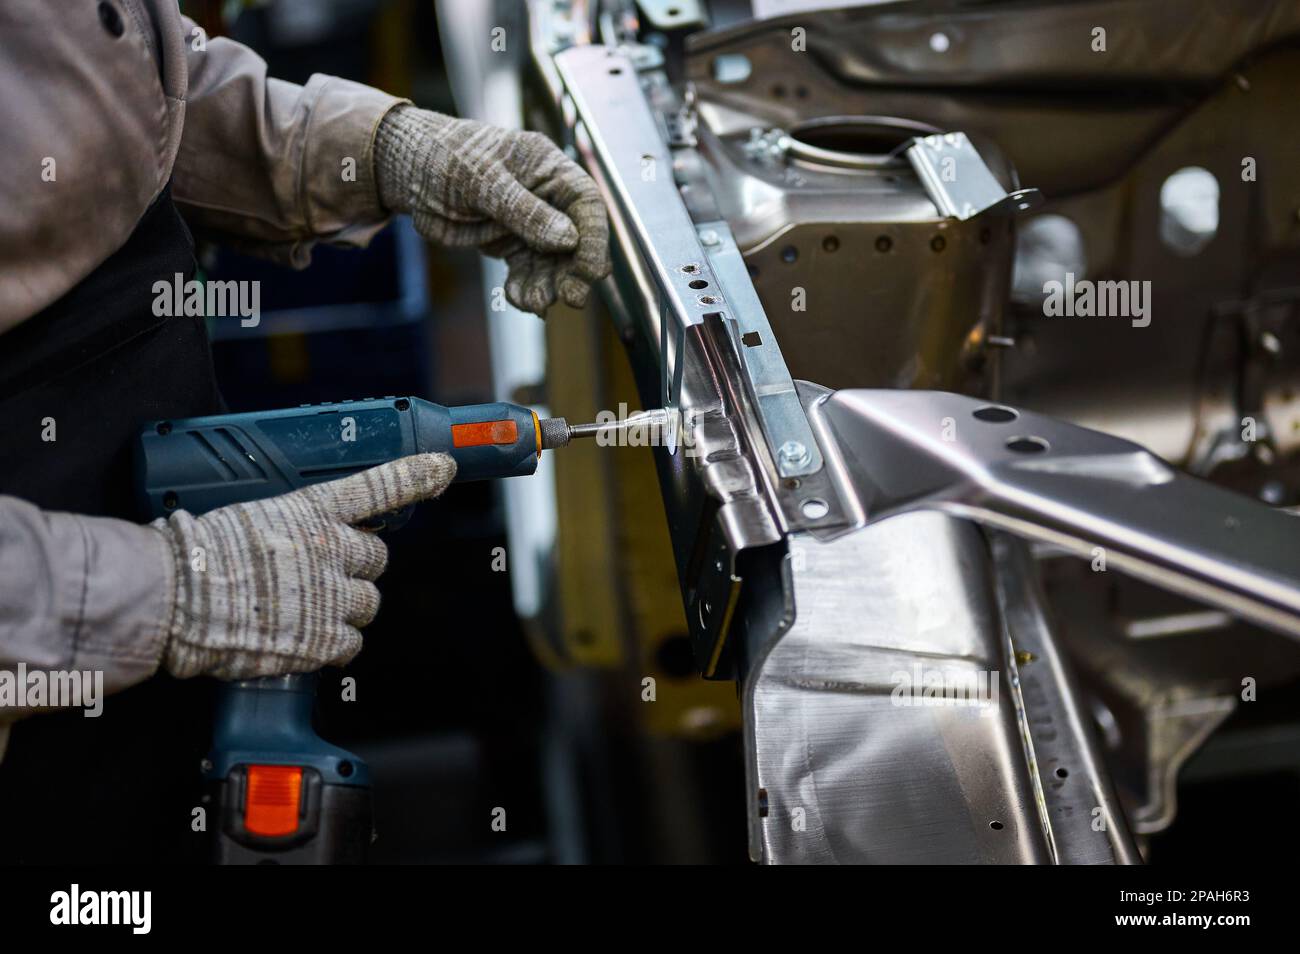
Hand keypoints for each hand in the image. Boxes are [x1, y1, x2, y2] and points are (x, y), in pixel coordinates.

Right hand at [153, 453, 455, 679]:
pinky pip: (352, 643)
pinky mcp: (324, 639)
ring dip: (345, 607)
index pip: (377, 487)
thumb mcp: (246, 516)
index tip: (441, 467)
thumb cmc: (194, 555)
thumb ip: (287, 525)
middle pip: (376, 558)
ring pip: (367, 602)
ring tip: (304, 610)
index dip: (414, 477)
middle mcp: (331, 548)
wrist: (174, 598)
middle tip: (319, 575)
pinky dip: (334, 645)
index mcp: (311, 511)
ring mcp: (331, 596)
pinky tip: (303, 640)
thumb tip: (298, 540)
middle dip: (355, 567)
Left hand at [374, 105, 610, 315]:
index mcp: (547, 167)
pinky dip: (526, 288)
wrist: (407, 169)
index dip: (595, 237)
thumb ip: (524, 211)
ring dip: (549, 285)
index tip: (592, 271)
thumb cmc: (444, 158)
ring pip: (552, 261)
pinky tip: (518, 298)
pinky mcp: (510, 243)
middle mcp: (545, 195)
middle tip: (569, 298)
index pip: (585, 203)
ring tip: (535, 303)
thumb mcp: (482, 181)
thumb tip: (569, 240)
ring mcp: (529, 222)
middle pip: (576, 238)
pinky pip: (528, 271)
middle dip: (574, 270)